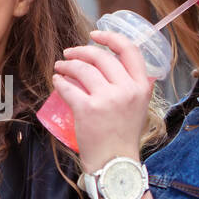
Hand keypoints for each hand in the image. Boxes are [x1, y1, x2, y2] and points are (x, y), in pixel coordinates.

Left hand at [52, 29, 154, 172]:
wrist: (115, 163)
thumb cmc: (122, 135)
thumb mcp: (137, 106)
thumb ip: (128, 83)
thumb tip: (106, 61)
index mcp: (141, 86)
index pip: (130, 50)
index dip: (111, 37)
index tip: (95, 34)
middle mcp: (127, 89)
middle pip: (100, 56)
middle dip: (80, 51)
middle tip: (68, 54)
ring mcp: (107, 99)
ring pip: (82, 69)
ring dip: (67, 65)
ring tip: (60, 68)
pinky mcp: (88, 109)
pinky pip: (69, 87)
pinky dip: (60, 81)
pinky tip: (57, 81)